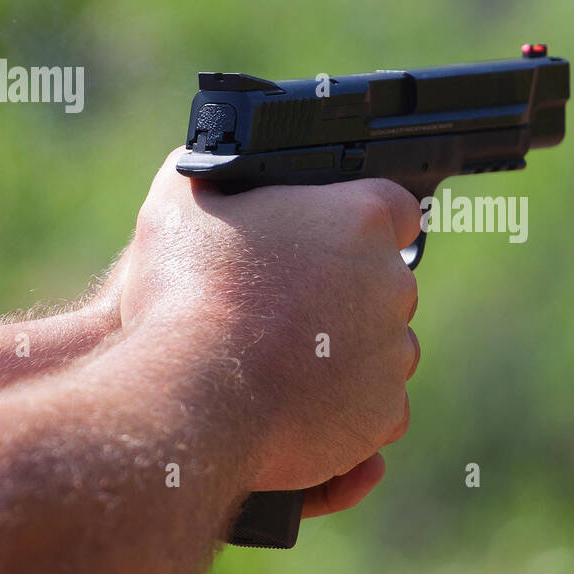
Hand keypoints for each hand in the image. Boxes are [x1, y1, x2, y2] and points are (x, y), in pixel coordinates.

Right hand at [121, 151, 421, 496]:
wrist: (191, 396)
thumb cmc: (185, 295)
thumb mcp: (179, 206)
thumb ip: (207, 175)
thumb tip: (202, 162)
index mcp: (359, 219)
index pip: (395, 207)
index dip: (362, 222)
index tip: (331, 240)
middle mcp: (392, 282)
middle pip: (386, 282)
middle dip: (347, 293)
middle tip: (288, 309)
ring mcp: (393, 351)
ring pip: (385, 347)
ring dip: (349, 352)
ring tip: (285, 363)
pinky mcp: (384, 411)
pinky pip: (379, 405)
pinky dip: (348, 409)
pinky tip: (300, 405)